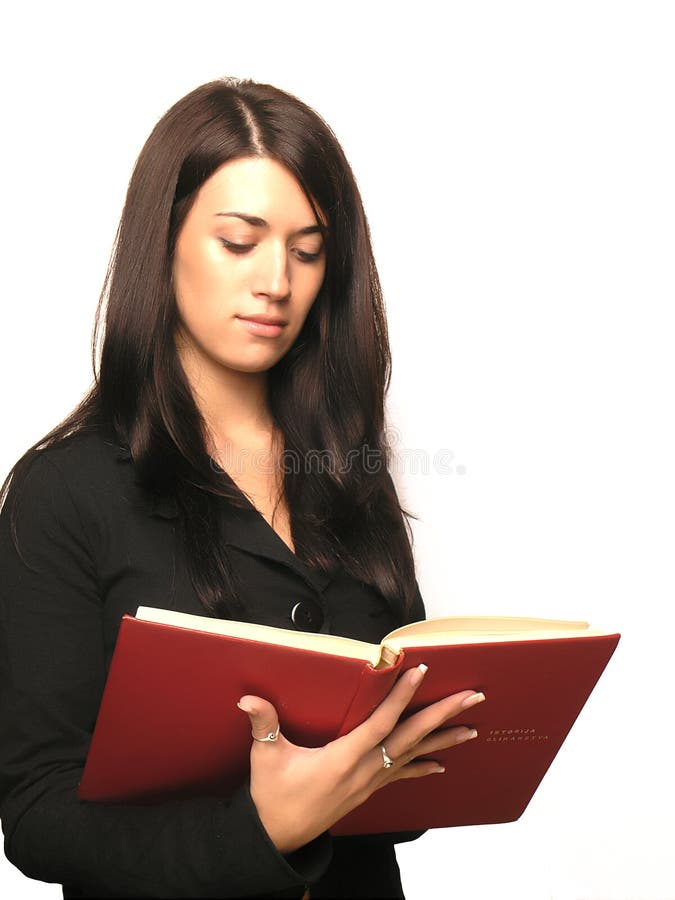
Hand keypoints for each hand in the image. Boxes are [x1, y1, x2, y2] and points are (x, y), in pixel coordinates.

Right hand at [237, 664, 485, 852]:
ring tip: (472, 727)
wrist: (276, 838)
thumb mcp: (265, 757)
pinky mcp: (367, 790)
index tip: (420, 671)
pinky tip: (442, 764)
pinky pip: (402, 775)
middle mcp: (364, 769)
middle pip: (412, 737)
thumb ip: (262, 724)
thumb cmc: (272, 796)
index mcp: (344, 758)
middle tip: (472, 696)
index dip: (401, 696)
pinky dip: (423, 766)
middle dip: (443, 715)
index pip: (381, 722)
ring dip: (444, 739)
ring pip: (414, 755)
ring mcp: (369, 782)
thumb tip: (248, 698)